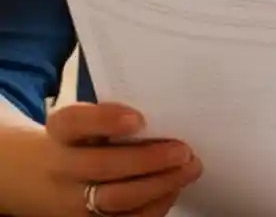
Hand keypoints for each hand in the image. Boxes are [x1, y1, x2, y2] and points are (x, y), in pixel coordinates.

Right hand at [38, 102, 201, 215]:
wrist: (39, 176)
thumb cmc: (82, 140)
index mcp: (61, 131)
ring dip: (159, 185)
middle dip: (148, 160)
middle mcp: (61, 166)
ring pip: (114, 198)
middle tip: (183, 151)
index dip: (105, 120)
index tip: (138, 119)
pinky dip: (153, 206)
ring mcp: (70, 199)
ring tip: (188, 170)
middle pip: (101, 166)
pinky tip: (173, 190)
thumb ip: (116, 117)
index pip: (75, 122)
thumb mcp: (87, 121)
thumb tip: (166, 118)